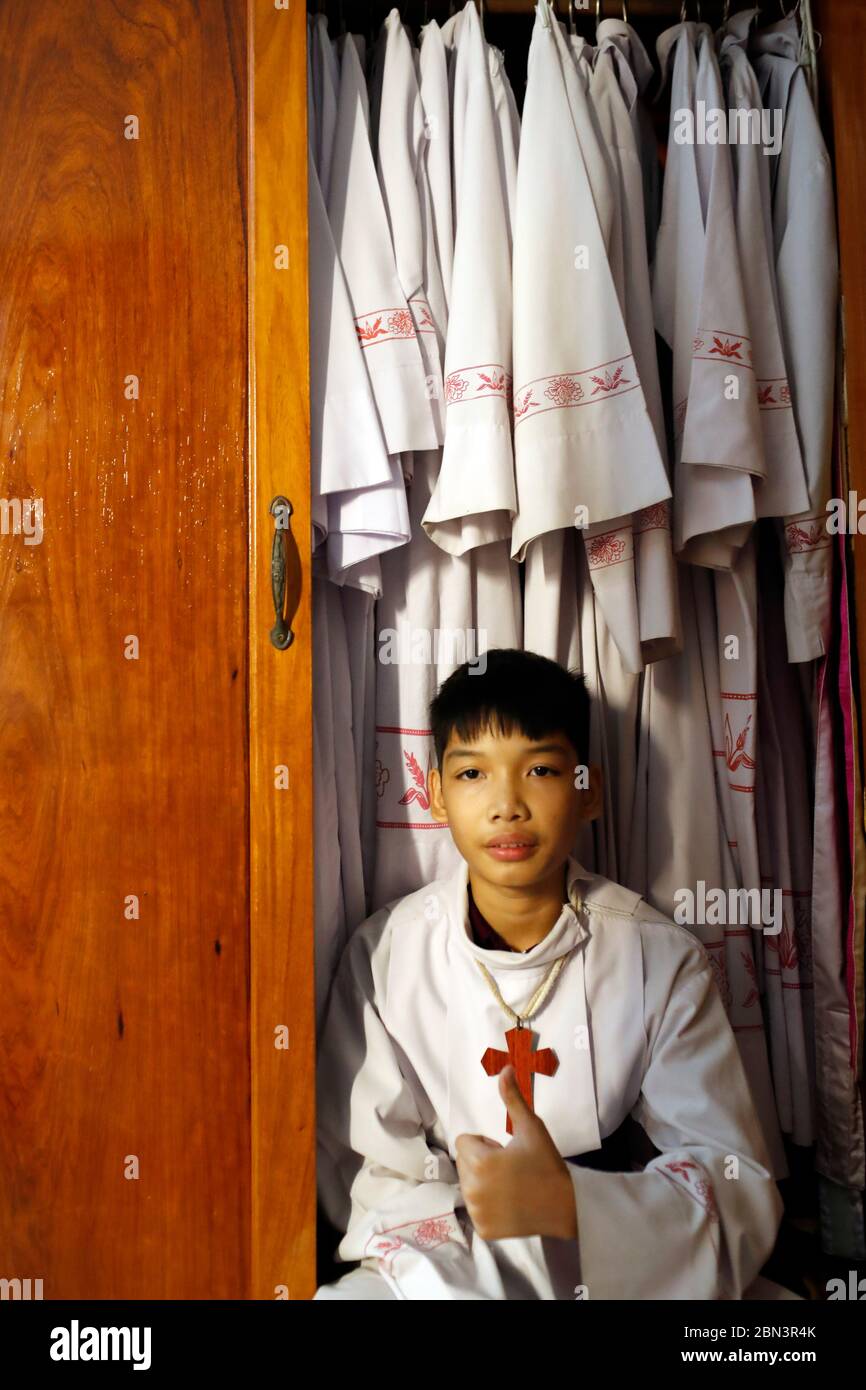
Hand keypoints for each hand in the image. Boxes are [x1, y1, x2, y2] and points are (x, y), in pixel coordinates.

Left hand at [455, 1065, 578, 1241]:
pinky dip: (488, 1205)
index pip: (464, 1142)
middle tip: (510, 1168)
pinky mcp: (484, 1230)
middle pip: (464, 1163)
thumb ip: (512, 1098)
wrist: (565, 1206)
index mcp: (479, 1163)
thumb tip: (504, 1068)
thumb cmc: (546, 1163)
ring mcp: (477, 1213)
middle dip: (482, 1161)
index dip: (485, 1143)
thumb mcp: (531, 1127)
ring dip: (483, 1182)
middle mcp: (472, 1190)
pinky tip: (510, 1203)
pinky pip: (476, 1208)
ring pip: (468, 1185)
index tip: (506, 1151)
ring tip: (511, 1185)